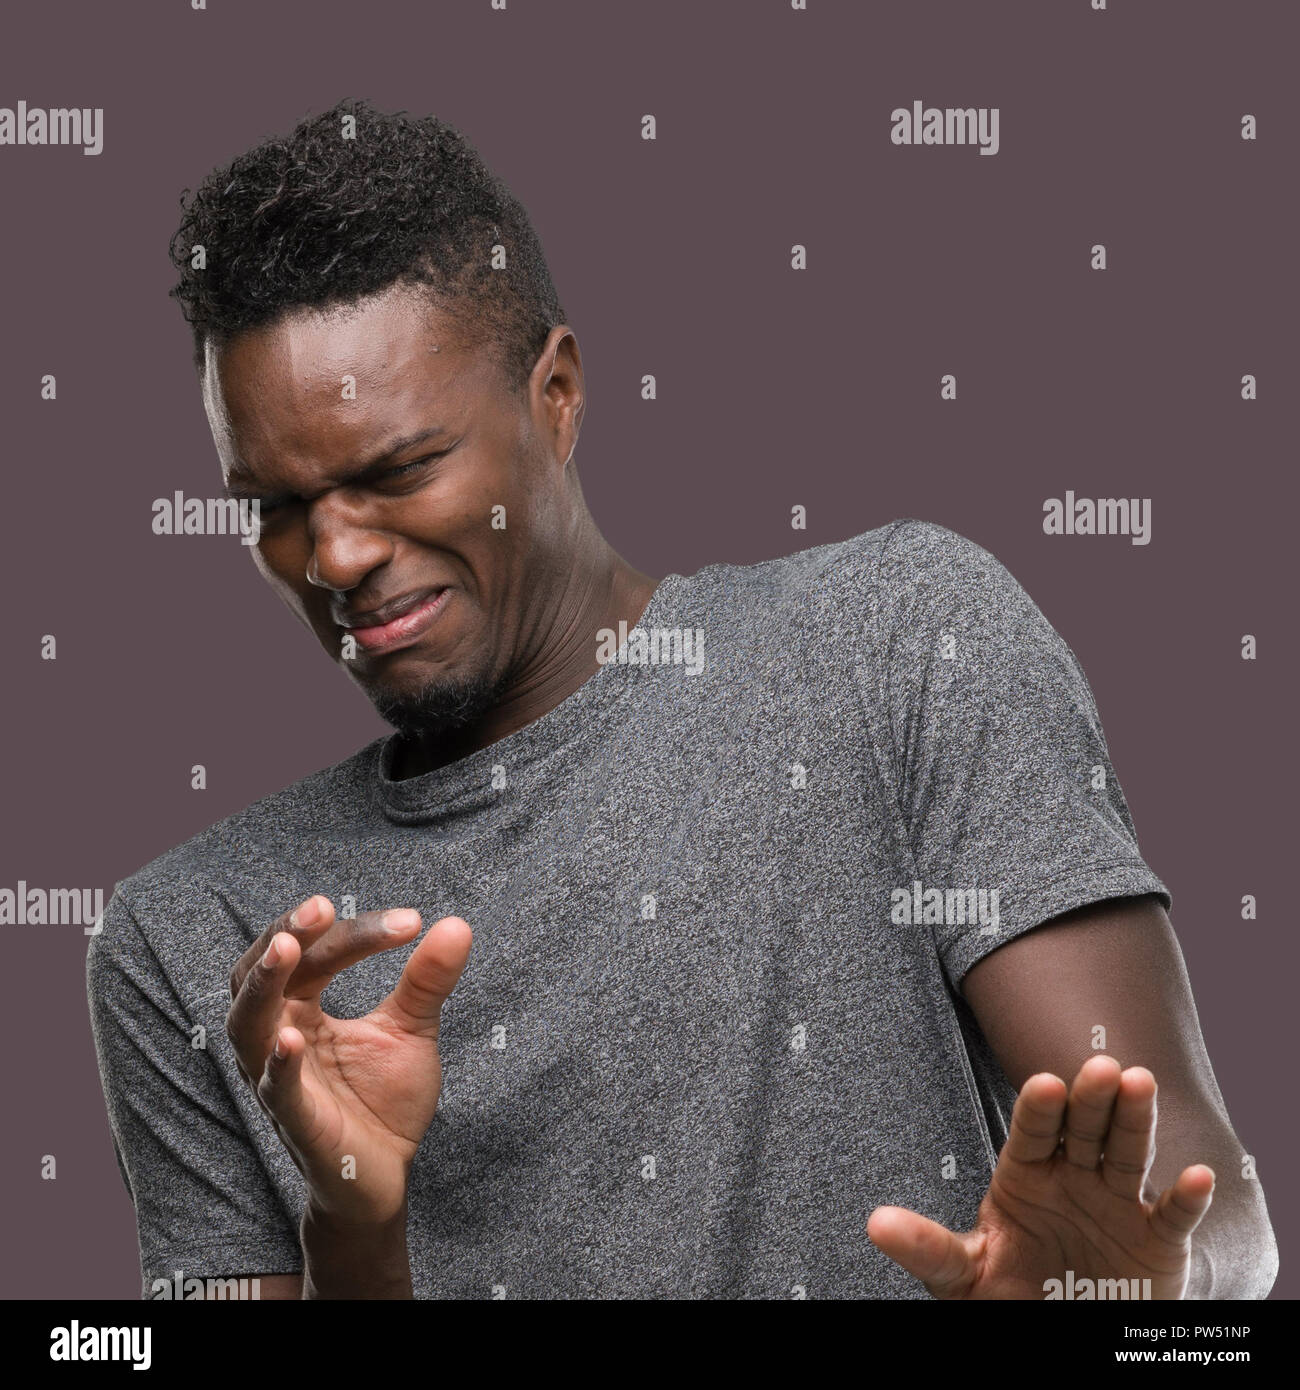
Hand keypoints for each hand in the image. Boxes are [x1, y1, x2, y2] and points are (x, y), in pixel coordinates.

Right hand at [225, 895, 471, 1225]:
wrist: (386, 1176)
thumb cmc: (383, 1100)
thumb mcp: (411, 1029)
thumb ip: (427, 980)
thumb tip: (457, 925)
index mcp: (303, 1007)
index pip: (316, 954)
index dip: (357, 932)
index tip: (412, 921)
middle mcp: (279, 1035)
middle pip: (263, 974)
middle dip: (285, 936)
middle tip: (320, 906)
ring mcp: (279, 1078)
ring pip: (247, 1025)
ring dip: (264, 984)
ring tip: (286, 948)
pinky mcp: (295, 1121)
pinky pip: (274, 1090)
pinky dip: (279, 1064)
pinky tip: (292, 1039)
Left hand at [867, 1056, 1214, 1298]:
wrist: (1063, 1328)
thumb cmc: (1009, 1293)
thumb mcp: (964, 1274)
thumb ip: (929, 1248)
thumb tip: (875, 1223)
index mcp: (1025, 1174)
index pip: (1032, 1132)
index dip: (1039, 1109)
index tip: (1044, 1083)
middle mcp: (1073, 1176)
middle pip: (1083, 1128)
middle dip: (1092, 1098)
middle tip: (1101, 1066)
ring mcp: (1116, 1202)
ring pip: (1128, 1153)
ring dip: (1136, 1120)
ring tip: (1141, 1084)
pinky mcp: (1156, 1239)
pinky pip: (1172, 1215)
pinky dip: (1186, 1198)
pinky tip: (1197, 1175)